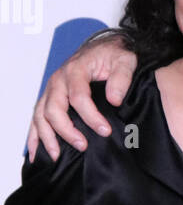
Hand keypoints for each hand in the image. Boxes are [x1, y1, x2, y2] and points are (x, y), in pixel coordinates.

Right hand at [27, 36, 137, 161]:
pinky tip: (38, 152)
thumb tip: (114, 99)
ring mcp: (51, 90)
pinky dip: (35, 136)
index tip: (105, 131)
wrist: (102, 48)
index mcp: (75, 70)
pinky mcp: (49, 98)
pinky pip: (37, 118)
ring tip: (58, 156)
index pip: (78, 97)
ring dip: (48, 137)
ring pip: (40, 115)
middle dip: (66, 130)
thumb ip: (121, 78)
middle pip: (54, 109)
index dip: (91, 117)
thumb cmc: (112, 55)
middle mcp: (58, 81)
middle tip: (83, 146)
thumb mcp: (124, 61)